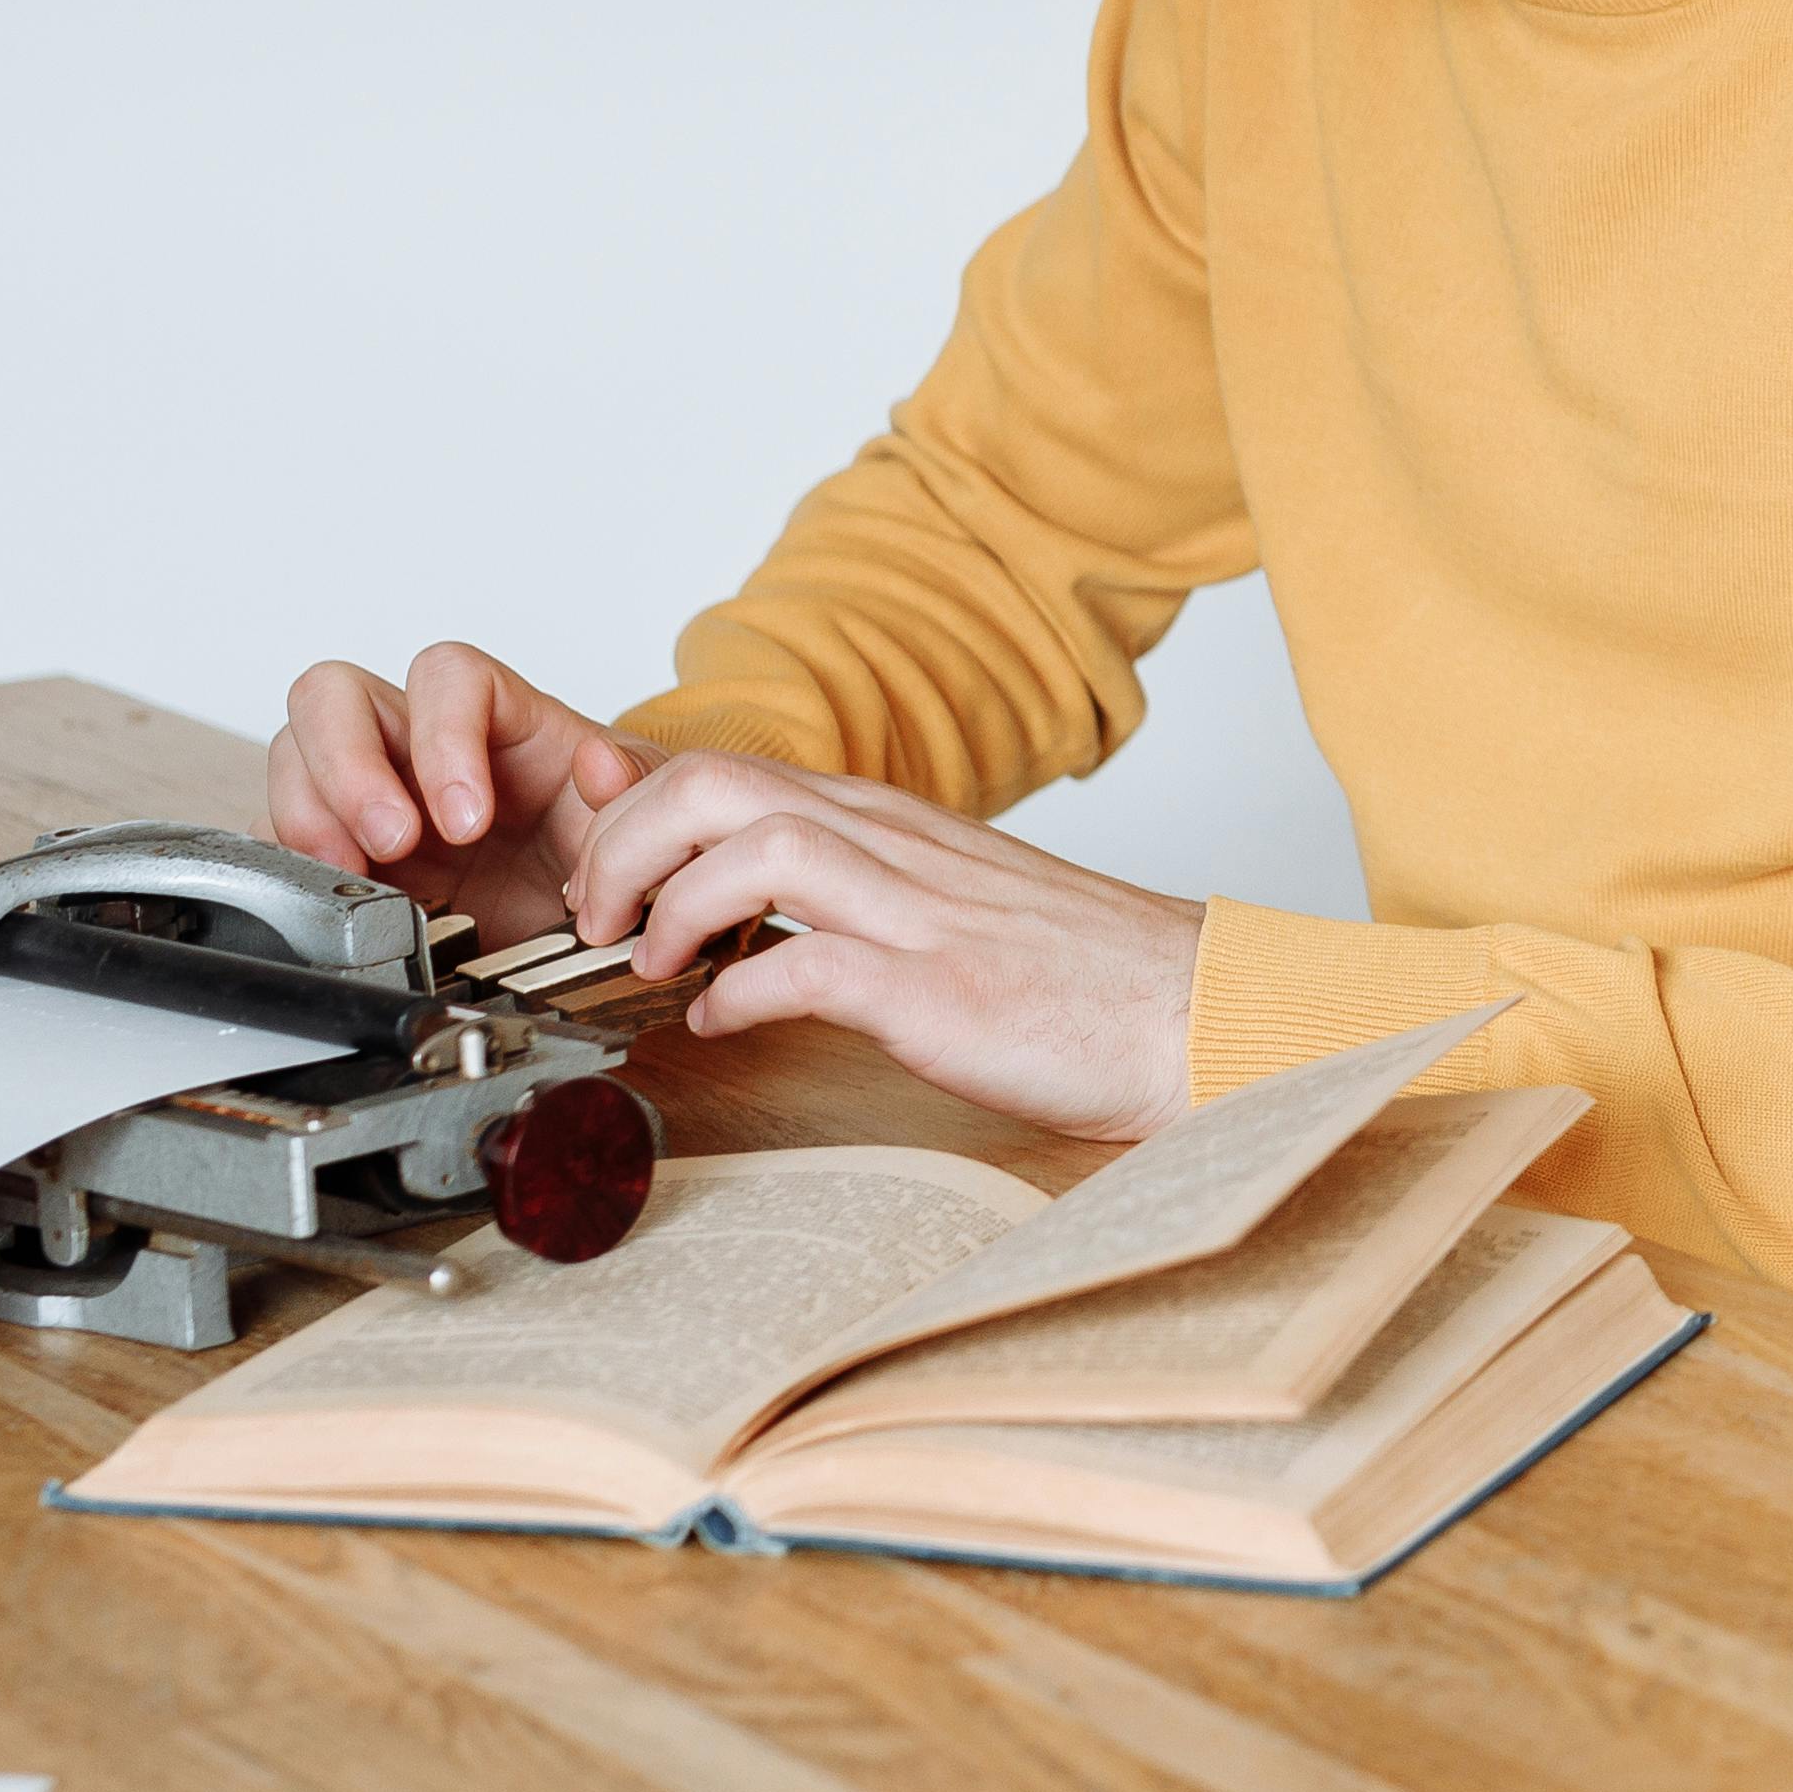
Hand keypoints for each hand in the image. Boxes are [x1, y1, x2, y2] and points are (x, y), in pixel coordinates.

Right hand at [269, 640, 651, 960]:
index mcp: (495, 716)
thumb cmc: (594, 848)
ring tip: (359, 875)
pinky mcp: (333, 847)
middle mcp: (416, 741)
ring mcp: (365, 790)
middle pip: (335, 693)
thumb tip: (599, 767)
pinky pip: (276, 832)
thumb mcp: (637, 813)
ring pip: (292, 752)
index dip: (444, 736)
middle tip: (392, 840)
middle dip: (349, 765)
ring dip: (312, 814)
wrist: (572, 930)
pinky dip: (293, 864)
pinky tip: (337, 900)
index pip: (445, 675)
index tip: (467, 819)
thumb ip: (632, 782)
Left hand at [560, 750, 1203, 1141]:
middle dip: (624, 843)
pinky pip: (808, 965)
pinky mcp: (939, 988)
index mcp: (891, 823)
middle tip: (599, 918)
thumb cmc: (1073, 971)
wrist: (1193, 1009)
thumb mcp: (948, 899)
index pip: (728, 769)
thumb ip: (853, 884)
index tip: (604, 879)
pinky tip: (721, 1022)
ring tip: (647, 963)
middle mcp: (896, 846)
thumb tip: (744, 906)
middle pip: (715, 785)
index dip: (635, 813)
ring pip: (754, 848)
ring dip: (671, 904)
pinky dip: (738, 991)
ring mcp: (918, 912)